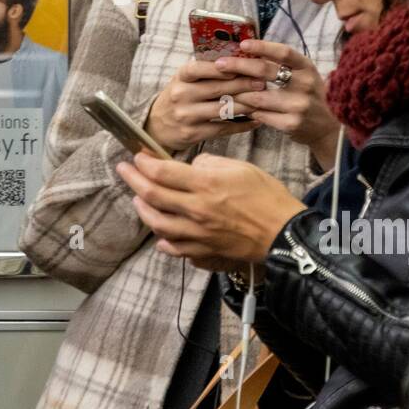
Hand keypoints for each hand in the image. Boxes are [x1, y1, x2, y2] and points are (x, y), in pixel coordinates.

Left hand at [117, 151, 304, 264]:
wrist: (284, 234)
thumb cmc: (267, 197)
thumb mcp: (241, 168)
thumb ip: (210, 165)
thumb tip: (191, 168)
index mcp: (206, 185)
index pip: (162, 172)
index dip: (144, 163)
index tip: (137, 156)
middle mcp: (196, 210)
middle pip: (152, 196)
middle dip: (133, 180)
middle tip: (124, 171)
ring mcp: (198, 234)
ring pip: (157, 224)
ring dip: (143, 210)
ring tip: (138, 200)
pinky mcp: (204, 251)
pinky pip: (175, 248)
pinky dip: (163, 240)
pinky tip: (160, 233)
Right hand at [144, 58, 265, 151]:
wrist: (157, 126)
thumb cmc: (179, 97)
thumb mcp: (185, 80)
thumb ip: (205, 70)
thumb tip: (238, 58)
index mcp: (180, 77)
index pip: (199, 68)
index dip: (220, 68)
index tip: (241, 65)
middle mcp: (181, 95)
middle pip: (216, 88)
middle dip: (242, 85)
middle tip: (262, 82)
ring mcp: (186, 115)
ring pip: (222, 109)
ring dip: (245, 105)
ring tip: (262, 100)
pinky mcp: (193, 133)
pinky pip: (222, 128)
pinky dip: (241, 125)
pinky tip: (255, 121)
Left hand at [218, 39, 340, 167]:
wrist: (328, 127)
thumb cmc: (310, 96)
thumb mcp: (303, 75)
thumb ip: (282, 65)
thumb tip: (248, 51)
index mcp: (307, 68)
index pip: (283, 52)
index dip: (262, 47)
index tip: (242, 44)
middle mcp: (305, 84)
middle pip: (265, 70)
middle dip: (238, 65)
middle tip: (220, 64)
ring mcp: (298, 105)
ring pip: (258, 96)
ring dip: (238, 92)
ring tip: (223, 87)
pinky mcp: (291, 124)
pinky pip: (260, 114)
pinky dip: (247, 110)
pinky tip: (238, 106)